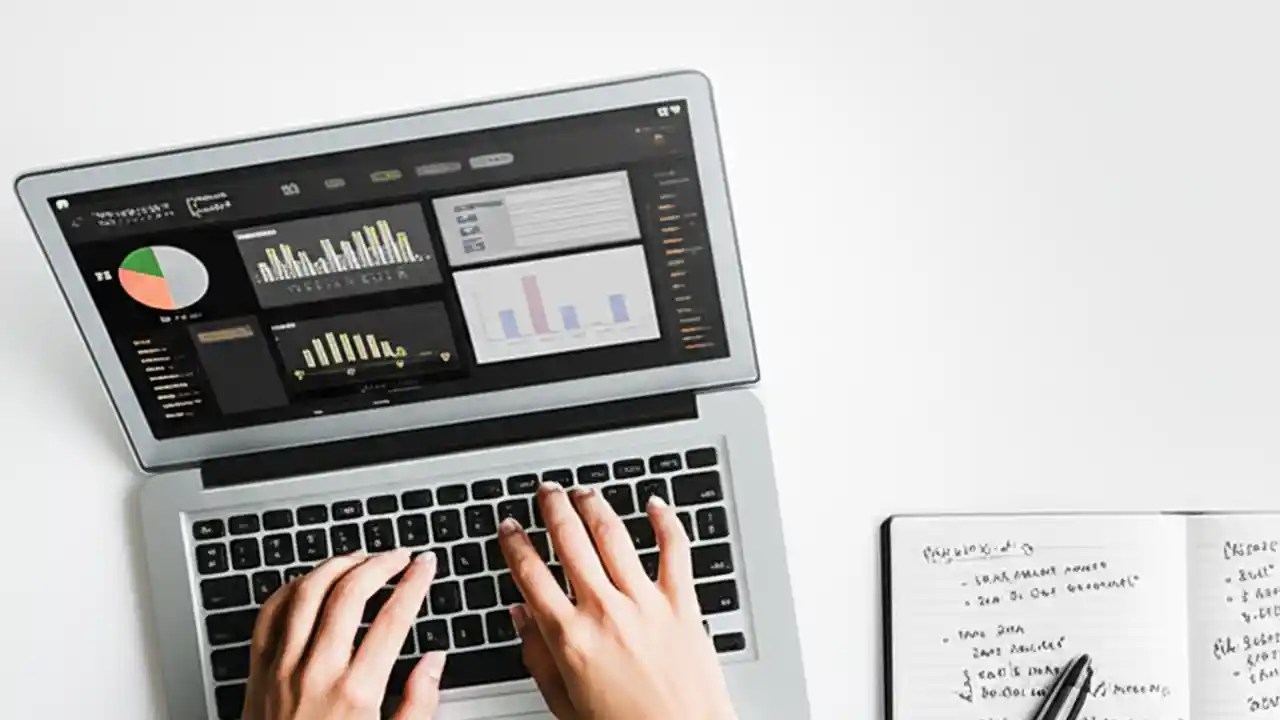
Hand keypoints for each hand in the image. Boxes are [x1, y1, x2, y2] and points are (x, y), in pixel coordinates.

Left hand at [242, 549, 446, 718]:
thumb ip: (418, 704)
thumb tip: (433, 662)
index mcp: (355, 694)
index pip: (392, 617)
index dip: (414, 583)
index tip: (425, 566)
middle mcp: (316, 673)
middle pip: (349, 593)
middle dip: (380, 563)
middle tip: (398, 556)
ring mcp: (281, 669)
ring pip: (307, 592)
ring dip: (337, 565)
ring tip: (360, 558)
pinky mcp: (256, 672)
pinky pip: (270, 613)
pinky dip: (292, 587)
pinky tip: (312, 583)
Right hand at [499, 483, 735, 719]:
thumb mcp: (565, 704)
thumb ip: (539, 657)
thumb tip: (521, 616)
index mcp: (570, 638)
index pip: (531, 574)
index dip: (515, 543)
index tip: (509, 527)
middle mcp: (605, 612)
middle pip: (569, 541)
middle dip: (552, 508)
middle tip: (545, 491)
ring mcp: (645, 603)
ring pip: (613, 535)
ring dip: (594, 505)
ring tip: (583, 491)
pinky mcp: (683, 603)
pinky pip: (674, 548)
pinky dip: (664, 520)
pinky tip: (653, 503)